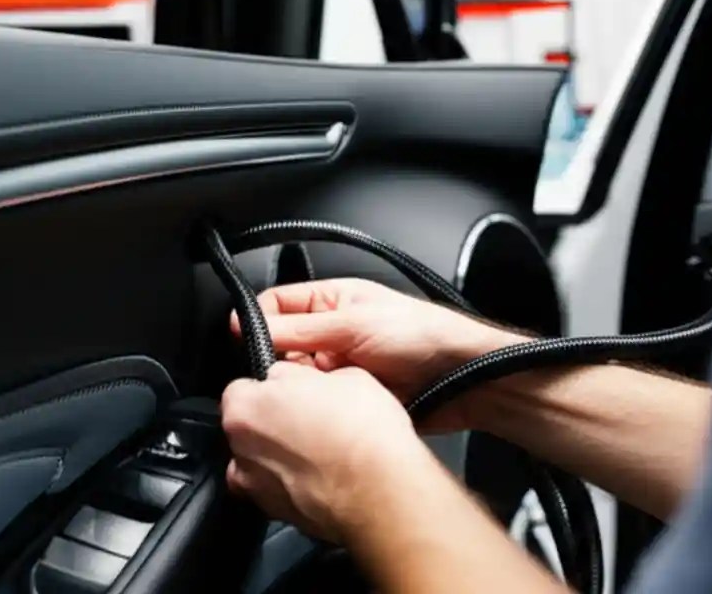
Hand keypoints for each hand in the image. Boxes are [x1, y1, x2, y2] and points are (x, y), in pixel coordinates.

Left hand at [221, 362, 435, 541]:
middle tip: (313, 419)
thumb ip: (302, 376)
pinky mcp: (273, 512)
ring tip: (321, 452)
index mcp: (246, 405)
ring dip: (280, 454)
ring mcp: (253, 483)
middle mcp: (240, 446)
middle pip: (249, 424)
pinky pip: (275, 489)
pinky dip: (290, 484)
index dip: (273, 388)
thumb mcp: (342, 375)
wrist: (382, 495)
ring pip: (259, 459)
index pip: (244, 386)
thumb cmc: (363, 434)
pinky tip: (320, 477)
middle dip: (275, 420)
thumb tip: (294, 379)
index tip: (294, 391)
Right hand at [231, 278, 527, 429]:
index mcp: (331, 301)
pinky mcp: (349, 398)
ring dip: (301, 387)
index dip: (256, 321)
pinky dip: (317, 409)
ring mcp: (340, 367)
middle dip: (280, 362)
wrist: (468, 381)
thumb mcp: (354, 325)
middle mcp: (331, 332)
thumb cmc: (425, 337)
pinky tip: (327, 410)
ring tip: (315, 392)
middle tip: (289, 373)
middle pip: (281, 346)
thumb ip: (300, 329)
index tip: (242, 341)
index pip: (275, 304)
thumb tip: (249, 327)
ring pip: (297, 380)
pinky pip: (318, 405)